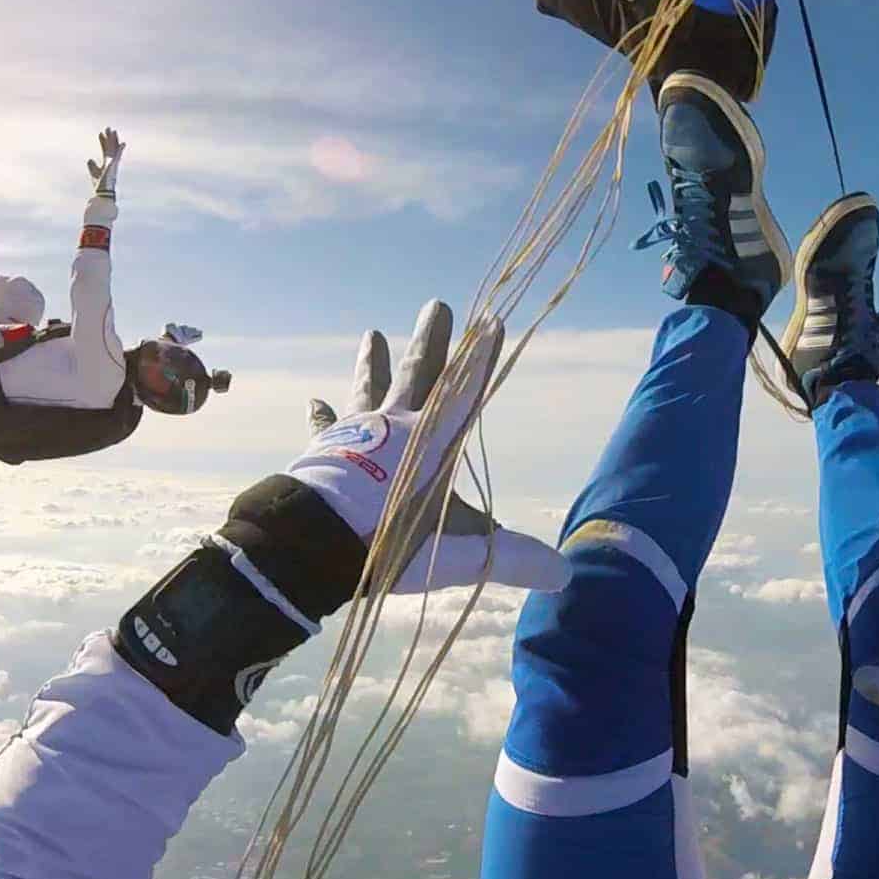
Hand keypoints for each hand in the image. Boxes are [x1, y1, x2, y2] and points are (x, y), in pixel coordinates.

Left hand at [87, 127, 123, 198]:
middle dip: (109, 138)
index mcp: (107, 164)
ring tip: (112, 130)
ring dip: (113, 139)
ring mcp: (113, 164)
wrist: (103, 193)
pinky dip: (120, 150)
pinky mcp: (113, 166)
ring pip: (113, 149)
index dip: (103, 142)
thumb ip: (92, 165)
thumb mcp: (94, 172)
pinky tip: (123, 143)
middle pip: (110, 147)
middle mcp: (111, 162)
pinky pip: (117, 156)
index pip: (105, 150)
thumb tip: (89, 159)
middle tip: (108, 128)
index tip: (101, 133)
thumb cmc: (100, 185)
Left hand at [286, 300, 568, 594]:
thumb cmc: (391, 542)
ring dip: (374, 363)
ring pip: (369, 389)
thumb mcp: (460, 553)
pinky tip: (314, 401)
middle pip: (419, 374)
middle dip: (432, 340)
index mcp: (435, 442)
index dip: (481, 357)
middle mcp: (398, 427)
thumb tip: (564, 574)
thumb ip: (511, 558)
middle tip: (436, 304)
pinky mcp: (326, 451)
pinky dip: (322, 416)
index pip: (466, 390)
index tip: (492, 319)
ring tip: (371, 334)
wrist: (315, 543)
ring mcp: (358, 434)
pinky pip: (326, 428)